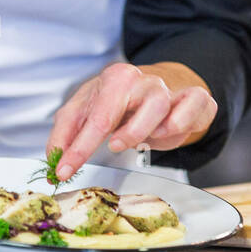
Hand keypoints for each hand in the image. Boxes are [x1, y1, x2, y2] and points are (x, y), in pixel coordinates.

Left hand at [47, 62, 216, 180]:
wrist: (156, 91)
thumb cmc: (119, 104)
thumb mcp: (86, 112)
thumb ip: (66, 133)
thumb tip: (54, 156)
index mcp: (113, 80)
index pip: (94, 116)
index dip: (78, 148)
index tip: (65, 171)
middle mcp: (141, 80)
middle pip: (130, 101)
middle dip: (122, 130)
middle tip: (114, 147)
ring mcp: (168, 88)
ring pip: (161, 105)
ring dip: (148, 130)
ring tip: (141, 141)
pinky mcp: (194, 98)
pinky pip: (196, 104)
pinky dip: (183, 121)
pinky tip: (169, 131)